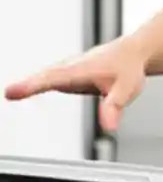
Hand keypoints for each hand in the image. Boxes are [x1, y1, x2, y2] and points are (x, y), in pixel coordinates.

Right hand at [4, 37, 149, 131]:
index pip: (55, 79)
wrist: (131, 54)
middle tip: (8, 93)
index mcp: (82, 69)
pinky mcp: (64, 75)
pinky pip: (44, 80)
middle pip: (44, 77)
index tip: (12, 92)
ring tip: (10, 93)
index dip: (33, 86)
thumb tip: (108, 127)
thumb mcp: (127, 88)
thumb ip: (115, 107)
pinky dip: (31, 85)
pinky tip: (17, 92)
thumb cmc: (128, 68)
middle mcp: (69, 67)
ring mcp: (65, 70)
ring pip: (42, 77)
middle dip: (25, 85)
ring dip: (26, 85)